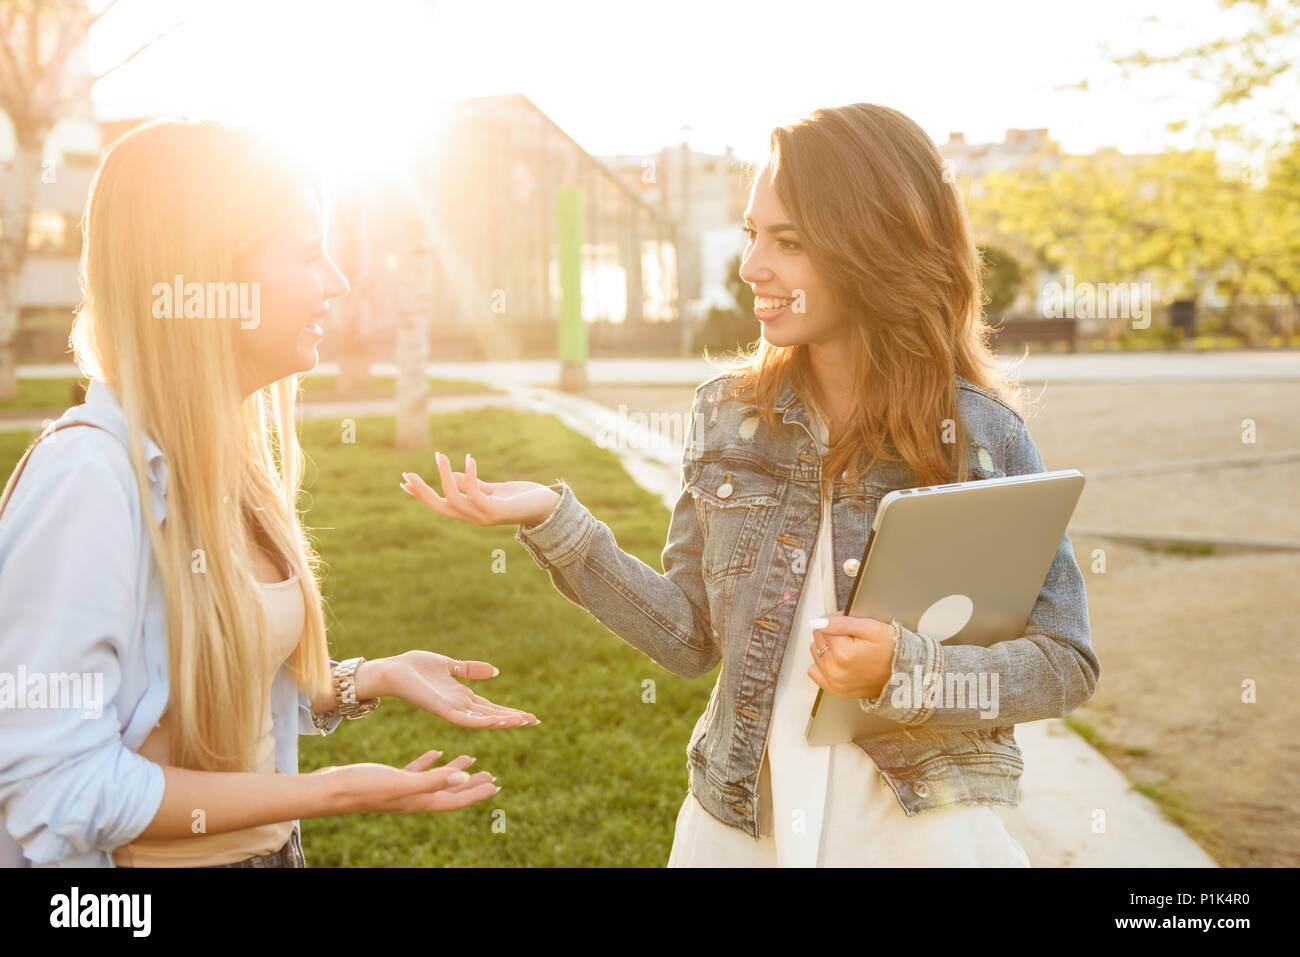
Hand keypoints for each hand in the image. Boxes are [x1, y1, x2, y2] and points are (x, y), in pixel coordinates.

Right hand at [315, 750, 498, 814]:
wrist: (330, 789)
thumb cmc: (363, 786)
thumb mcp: (400, 782)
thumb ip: (432, 780)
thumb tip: (465, 780)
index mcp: (419, 800)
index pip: (455, 799)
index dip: (476, 794)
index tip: (496, 786)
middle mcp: (414, 797)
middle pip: (450, 792)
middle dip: (472, 784)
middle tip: (491, 775)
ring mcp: (402, 789)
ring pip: (436, 780)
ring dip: (454, 771)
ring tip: (471, 759)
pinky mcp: (390, 779)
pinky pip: (417, 771)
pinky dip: (429, 763)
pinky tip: (437, 752)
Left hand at [383, 650, 538, 727]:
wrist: (392, 672)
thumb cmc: (415, 667)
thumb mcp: (449, 665)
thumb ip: (470, 669)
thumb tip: (496, 671)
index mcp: (461, 697)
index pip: (491, 707)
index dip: (510, 711)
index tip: (530, 716)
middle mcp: (459, 706)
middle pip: (492, 715)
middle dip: (513, 719)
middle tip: (535, 722)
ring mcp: (452, 710)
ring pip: (483, 720)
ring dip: (503, 721)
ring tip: (523, 721)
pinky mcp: (443, 710)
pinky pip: (467, 719)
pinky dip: (484, 721)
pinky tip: (499, 720)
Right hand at [400, 452, 560, 527]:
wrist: (549, 508)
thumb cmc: (523, 498)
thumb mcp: (494, 489)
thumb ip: (473, 484)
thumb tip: (450, 475)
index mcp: (471, 513)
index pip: (440, 504)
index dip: (421, 495)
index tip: (404, 482)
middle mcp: (474, 518)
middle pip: (440, 507)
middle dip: (422, 492)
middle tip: (407, 474)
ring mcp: (484, 517)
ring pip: (453, 499)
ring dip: (444, 477)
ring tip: (439, 456)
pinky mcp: (495, 511)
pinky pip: (476, 493)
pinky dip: (470, 476)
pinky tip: (470, 459)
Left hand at [806, 611, 896, 698]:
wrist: (904, 674)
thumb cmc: (891, 649)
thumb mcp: (871, 628)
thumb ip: (841, 623)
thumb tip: (817, 622)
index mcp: (843, 653)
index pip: (822, 627)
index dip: (837, 623)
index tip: (851, 627)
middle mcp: (835, 670)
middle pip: (818, 640)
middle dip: (832, 635)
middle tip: (853, 639)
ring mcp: (835, 682)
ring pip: (815, 654)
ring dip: (828, 649)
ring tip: (850, 650)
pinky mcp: (836, 690)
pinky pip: (814, 671)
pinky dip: (823, 664)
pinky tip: (839, 661)